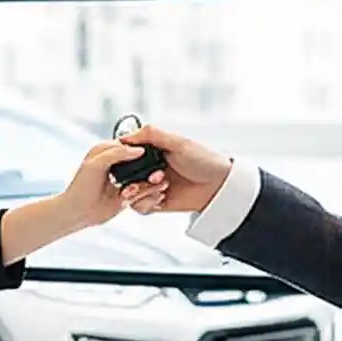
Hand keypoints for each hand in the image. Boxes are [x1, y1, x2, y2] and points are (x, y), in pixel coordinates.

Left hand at [59, 141, 168, 227]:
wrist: (77, 212)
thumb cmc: (81, 186)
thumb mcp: (96, 163)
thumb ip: (117, 153)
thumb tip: (140, 150)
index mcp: (108, 150)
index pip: (132, 144)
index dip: (143, 148)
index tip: (153, 154)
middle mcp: (118, 163)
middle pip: (143, 161)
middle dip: (150, 168)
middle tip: (154, 175)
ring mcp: (124, 178)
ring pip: (146, 176)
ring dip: (149, 183)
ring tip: (138, 189)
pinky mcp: (129, 193)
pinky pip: (145, 191)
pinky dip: (147, 193)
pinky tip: (142, 196)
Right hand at [116, 125, 231, 212]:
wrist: (219, 186)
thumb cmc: (204, 160)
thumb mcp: (178, 142)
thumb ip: (151, 134)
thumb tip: (124, 137)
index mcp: (151, 150)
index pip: (125, 153)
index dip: (122, 157)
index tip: (126, 159)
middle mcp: (148, 168)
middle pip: (122, 175)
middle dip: (132, 177)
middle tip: (150, 176)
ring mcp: (151, 186)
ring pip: (129, 192)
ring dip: (142, 190)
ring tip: (162, 185)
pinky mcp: (155, 202)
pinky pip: (139, 206)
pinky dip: (147, 202)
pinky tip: (162, 196)